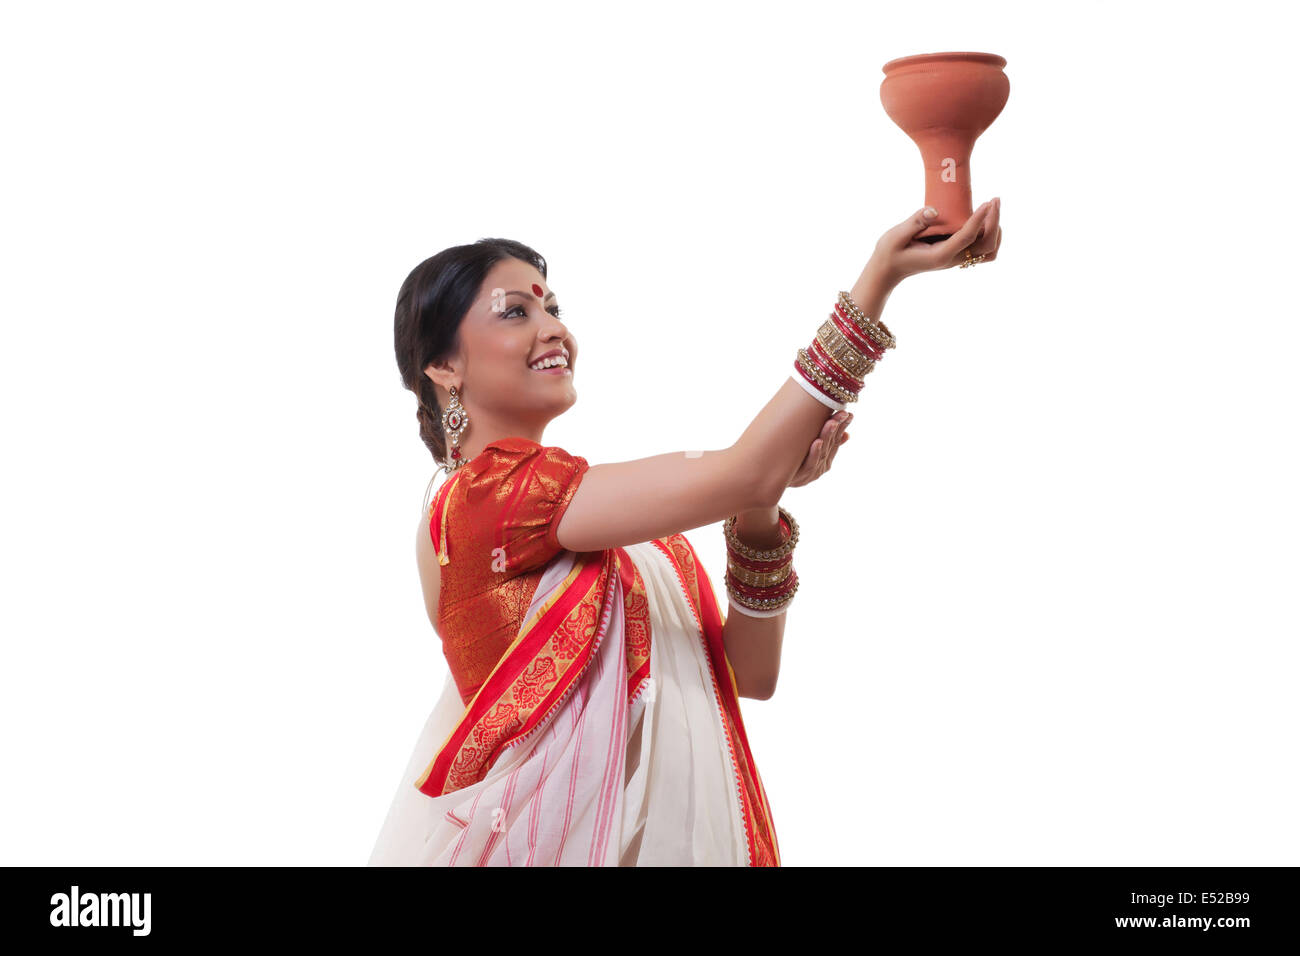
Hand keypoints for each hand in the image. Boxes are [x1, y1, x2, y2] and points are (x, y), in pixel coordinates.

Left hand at [787, 410, 850, 487]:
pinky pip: (808, 464)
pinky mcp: (800, 477)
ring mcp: (812, 472)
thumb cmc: (791, 464)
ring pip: (822, 453)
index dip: (843, 427)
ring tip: (832, 422)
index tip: (849, 414)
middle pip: (831, 445)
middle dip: (837, 428)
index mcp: (826, 459)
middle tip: (843, 413)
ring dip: (827, 436)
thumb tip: (847, 435)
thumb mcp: (809, 454)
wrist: (771, 482)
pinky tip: (818, 442)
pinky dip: (814, 453)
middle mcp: (821, 466)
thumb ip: (827, 444)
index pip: (837, 440)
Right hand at [869, 197, 1001, 284]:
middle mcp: (952, 259)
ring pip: (989, 250)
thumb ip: (915, 222)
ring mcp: (956, 259)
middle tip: (994, 200)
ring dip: (995, 230)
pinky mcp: (956, 255)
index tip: (988, 202)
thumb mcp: (896, 235)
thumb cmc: (890, 252)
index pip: (967, 237)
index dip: (980, 219)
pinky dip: (989, 235)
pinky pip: (982, 249)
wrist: (887, 270)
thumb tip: (934, 209)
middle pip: (987, 245)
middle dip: (994, 222)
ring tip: (992, 208)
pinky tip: (984, 218)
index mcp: (940, 255)